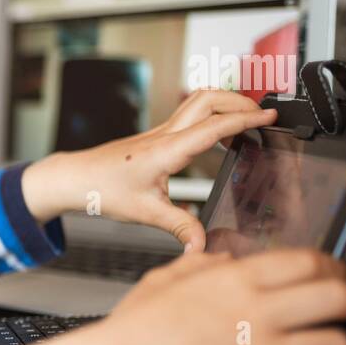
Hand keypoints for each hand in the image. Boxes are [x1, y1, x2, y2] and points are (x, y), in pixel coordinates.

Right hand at [0, 248, 345, 344]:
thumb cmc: (129, 332)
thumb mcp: (162, 280)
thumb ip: (201, 266)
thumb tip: (224, 259)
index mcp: (234, 281)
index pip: (310, 262)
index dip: (334, 267)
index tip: (335, 275)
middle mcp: (256, 313)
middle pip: (337, 298)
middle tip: (343, 311)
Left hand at [21, 90, 277, 250]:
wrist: (75, 178)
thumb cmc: (102, 190)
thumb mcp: (145, 213)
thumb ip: (180, 228)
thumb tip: (202, 246)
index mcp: (165, 151)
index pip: (213, 126)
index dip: (245, 120)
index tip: (270, 117)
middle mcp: (165, 135)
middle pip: (208, 98)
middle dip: (240, 101)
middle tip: (264, 115)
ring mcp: (160, 131)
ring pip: (198, 101)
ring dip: (226, 103)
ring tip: (249, 120)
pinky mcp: (157, 135)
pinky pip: (190, 115)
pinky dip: (213, 115)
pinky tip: (221, 133)